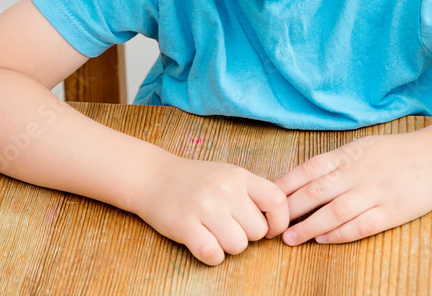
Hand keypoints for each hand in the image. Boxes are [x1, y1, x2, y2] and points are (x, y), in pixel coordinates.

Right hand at [130, 152, 288, 265]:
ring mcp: (205, 207)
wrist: (153, 176)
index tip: (268, 228)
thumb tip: (278, 219)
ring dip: (228, 247)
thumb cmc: (195, 180)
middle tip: (230, 227)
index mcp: (240, 176)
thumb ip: (252, 193)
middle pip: (258, 231)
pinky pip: (213, 254)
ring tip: (214, 233)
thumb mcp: (228, 175)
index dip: (279, 221)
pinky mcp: (185, 226)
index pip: (277, 201)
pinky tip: (203, 243)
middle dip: (247, 236)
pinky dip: (211, 256)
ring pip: (238, 246)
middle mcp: (226, 189)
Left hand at [273, 130, 431, 245]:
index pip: (307, 170)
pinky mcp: (391, 210)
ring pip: (334, 210)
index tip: (266, 199)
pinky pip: (361, 224)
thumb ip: (336, 161)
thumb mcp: (362, 147)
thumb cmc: (396, 152)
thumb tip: (305, 176)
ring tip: (290, 239)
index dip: (284, 186)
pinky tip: (324, 239)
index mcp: (347, 156)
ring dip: (309, 226)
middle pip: (315, 192)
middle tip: (269, 224)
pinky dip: (340, 233)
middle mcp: (357, 173)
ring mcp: (374, 192)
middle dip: (288, 210)